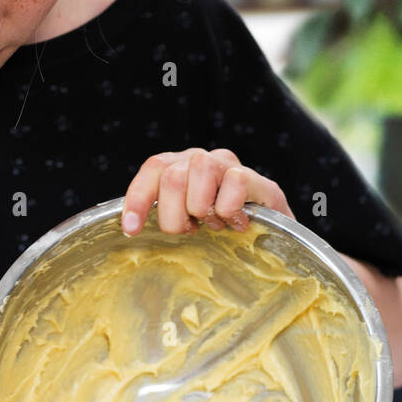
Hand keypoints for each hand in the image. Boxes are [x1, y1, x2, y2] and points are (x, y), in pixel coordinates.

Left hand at [122, 148, 292, 236]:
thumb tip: (129, 226)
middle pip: (172, 177)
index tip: (132, 230)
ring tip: (215, 223)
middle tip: (192, 230)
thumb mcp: (184, 224)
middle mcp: (202, 159)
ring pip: (200, 173)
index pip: (153, 169)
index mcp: (180, 167)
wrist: (271, 241)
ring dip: (204, 210)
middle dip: (176, 217)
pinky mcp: (257, 179)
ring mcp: (230, 166)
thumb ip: (160, 215)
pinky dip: (230, 212)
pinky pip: (233, 186)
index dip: (138, 199)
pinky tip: (237, 223)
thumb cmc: (219, 235)